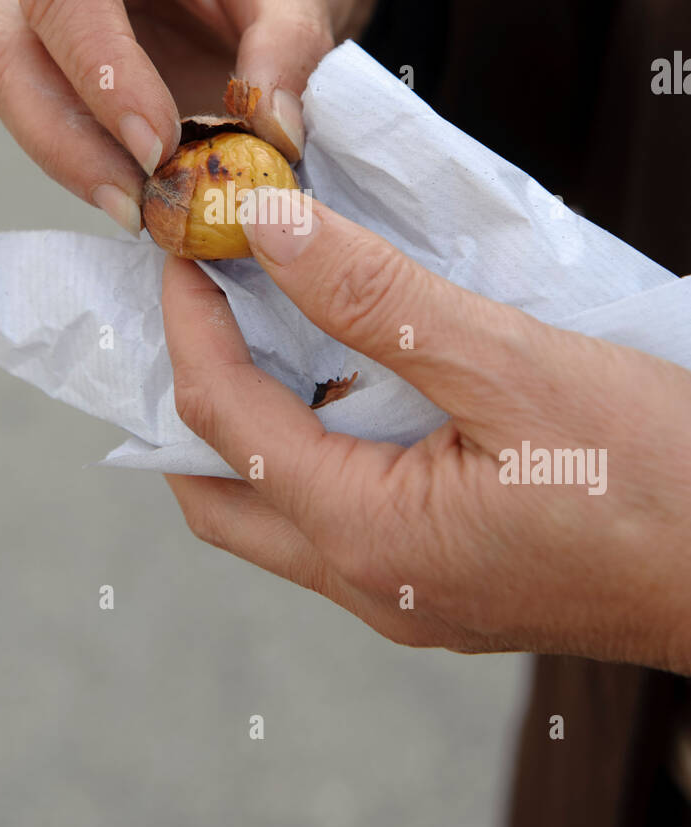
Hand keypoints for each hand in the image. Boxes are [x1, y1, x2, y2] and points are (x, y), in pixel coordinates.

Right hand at [0, 0, 387, 232]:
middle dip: (64, 137)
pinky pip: (31, 108)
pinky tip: (132, 194)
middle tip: (134, 203)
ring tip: (139, 209)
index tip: (157, 146)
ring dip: (65, 157)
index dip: (102, 73)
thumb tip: (273, 134)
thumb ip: (289, 53)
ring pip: (5, 85)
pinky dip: (76, 157)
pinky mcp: (33, 44)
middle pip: (7, 45)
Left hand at [161, 197, 690, 673]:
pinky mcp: (446, 587)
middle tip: (203, 296)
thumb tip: (270, 228)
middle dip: (193, 392)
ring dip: (255, 420)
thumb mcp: (513, 365)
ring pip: (279, 510)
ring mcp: (408, 597)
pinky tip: (352, 380)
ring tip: (268, 322)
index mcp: (368, 539)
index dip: (189, 325)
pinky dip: (317, 446)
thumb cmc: (660, 480)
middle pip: (221, 494)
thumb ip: (377, 299)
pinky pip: (340, 517)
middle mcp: (371, 586)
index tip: (183, 247)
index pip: (223, 422)